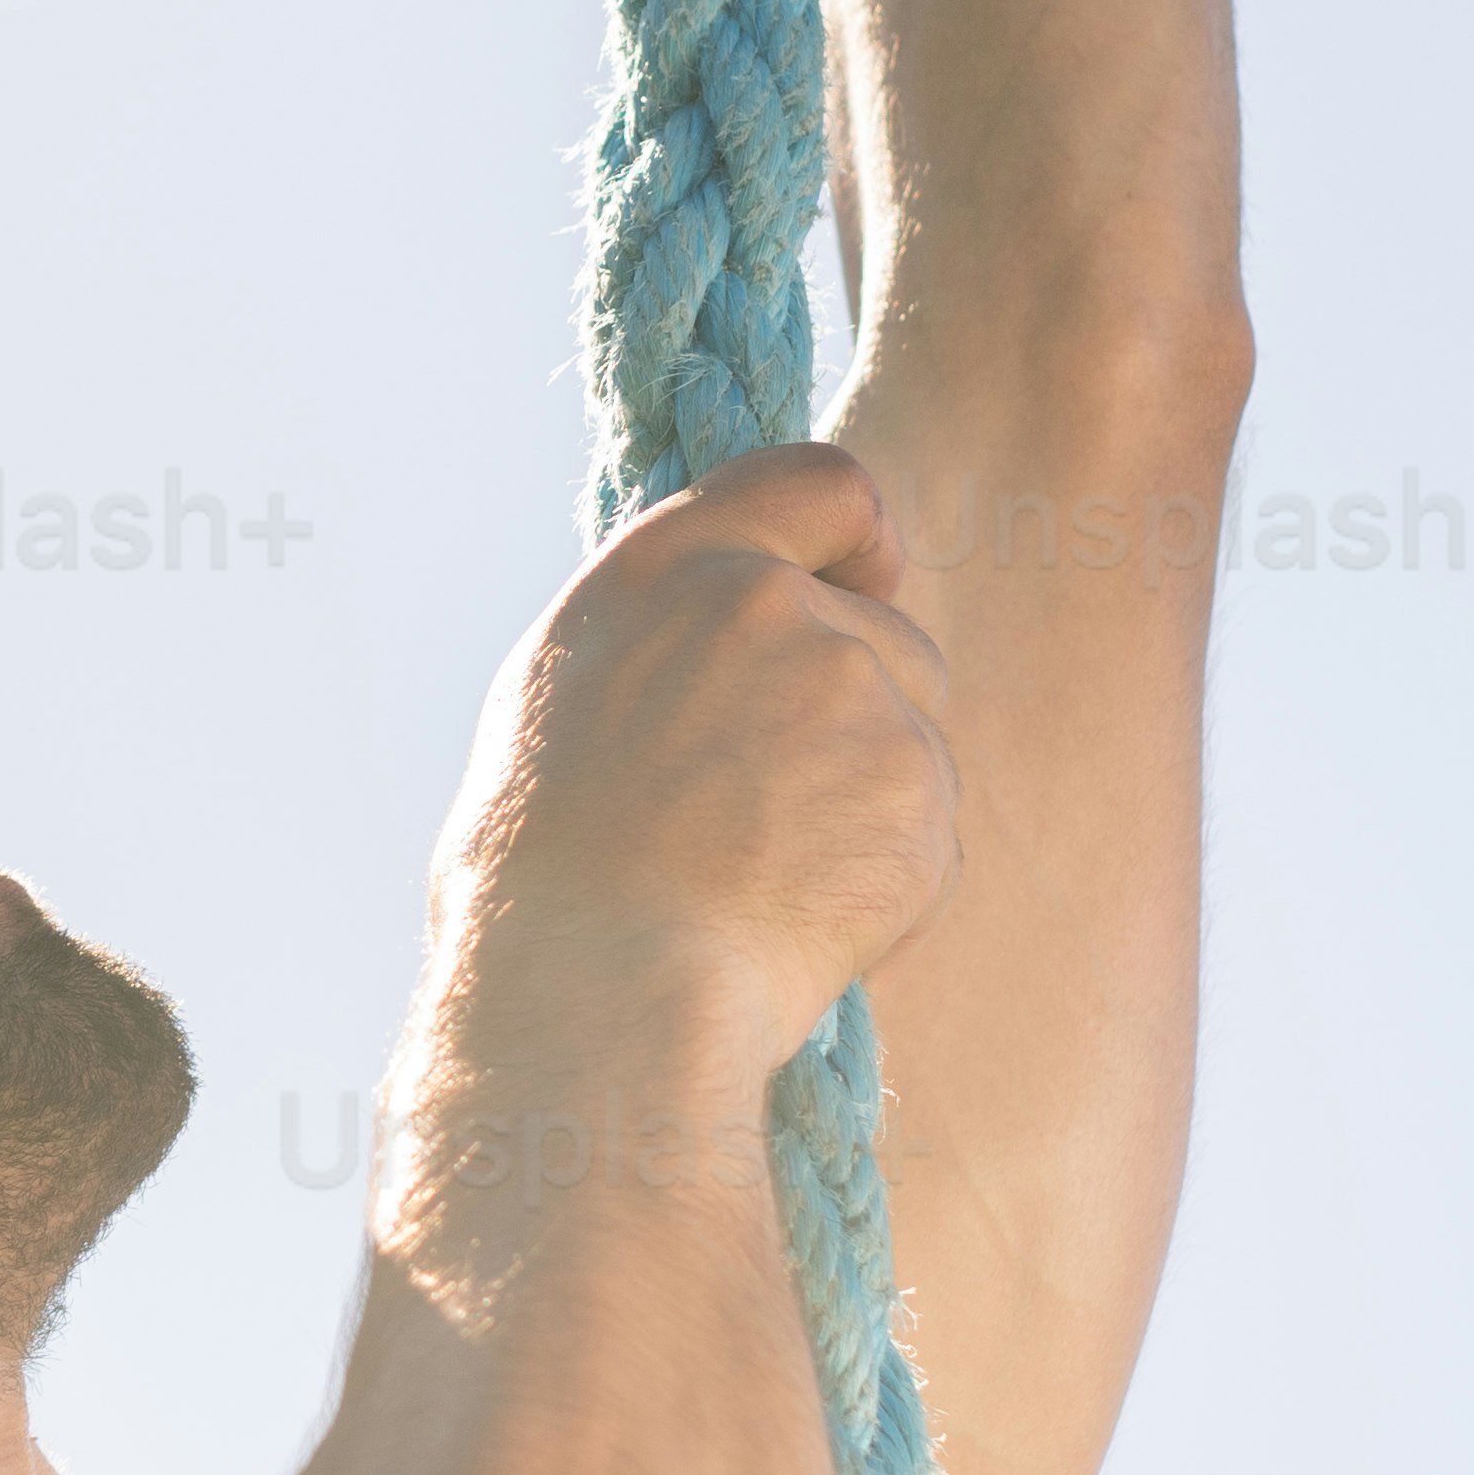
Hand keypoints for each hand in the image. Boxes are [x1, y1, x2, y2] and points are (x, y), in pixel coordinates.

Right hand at [431, 450, 960, 1101]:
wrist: (598, 991)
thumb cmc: (542, 880)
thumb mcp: (564, 701)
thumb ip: (669, 641)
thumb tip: (722, 647)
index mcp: (669, 569)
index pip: (821, 483)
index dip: (858, 536)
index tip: (866, 581)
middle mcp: (771, 605)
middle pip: (886, 634)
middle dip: (860, 712)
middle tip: (762, 817)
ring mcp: (855, 690)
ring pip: (913, 738)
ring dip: (870, 802)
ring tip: (762, 885)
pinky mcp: (916, 785)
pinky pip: (932, 836)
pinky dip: (888, 887)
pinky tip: (797, 929)